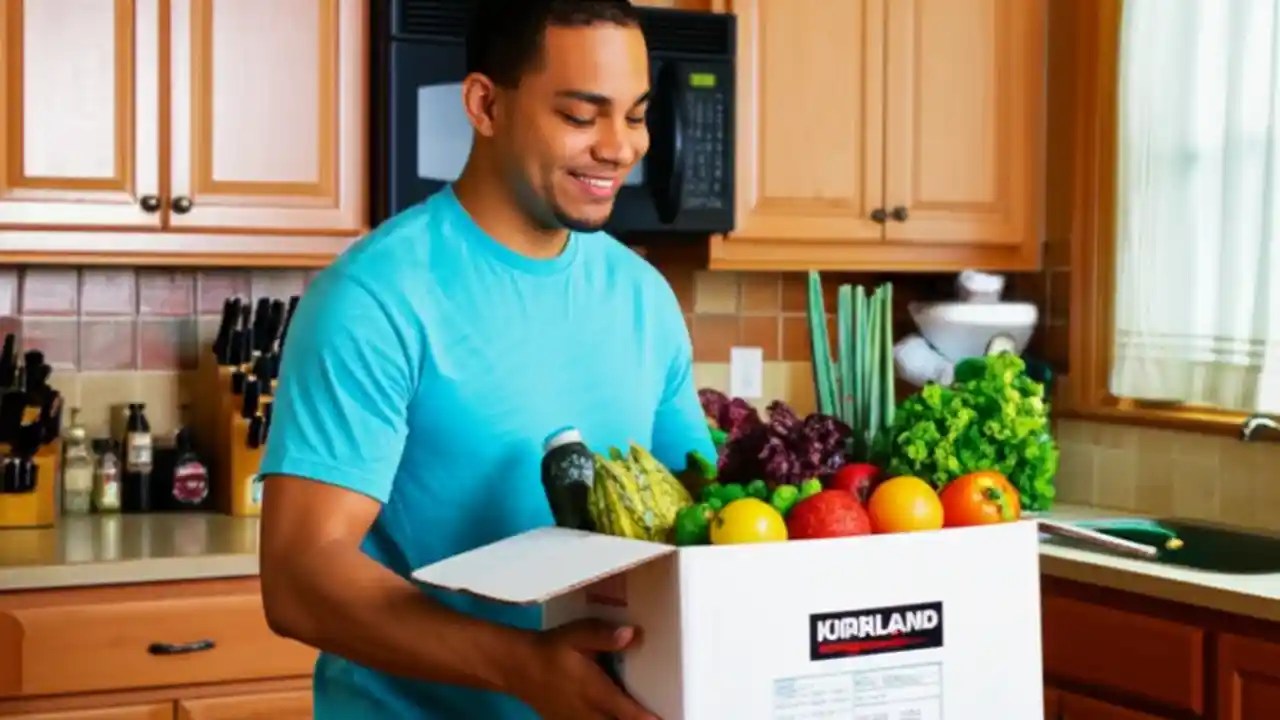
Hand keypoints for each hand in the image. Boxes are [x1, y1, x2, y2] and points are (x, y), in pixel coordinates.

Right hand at [509, 618, 660, 719]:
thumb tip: (633, 634)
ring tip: (643, 715)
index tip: (662, 717)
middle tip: (660, 715)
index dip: (647, 718)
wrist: (518, 666)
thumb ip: (605, 636)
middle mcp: (589, 713)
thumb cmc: (552, 649)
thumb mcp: (577, 635)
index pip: (627, 712)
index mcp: (595, 692)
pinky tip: (615, 714)